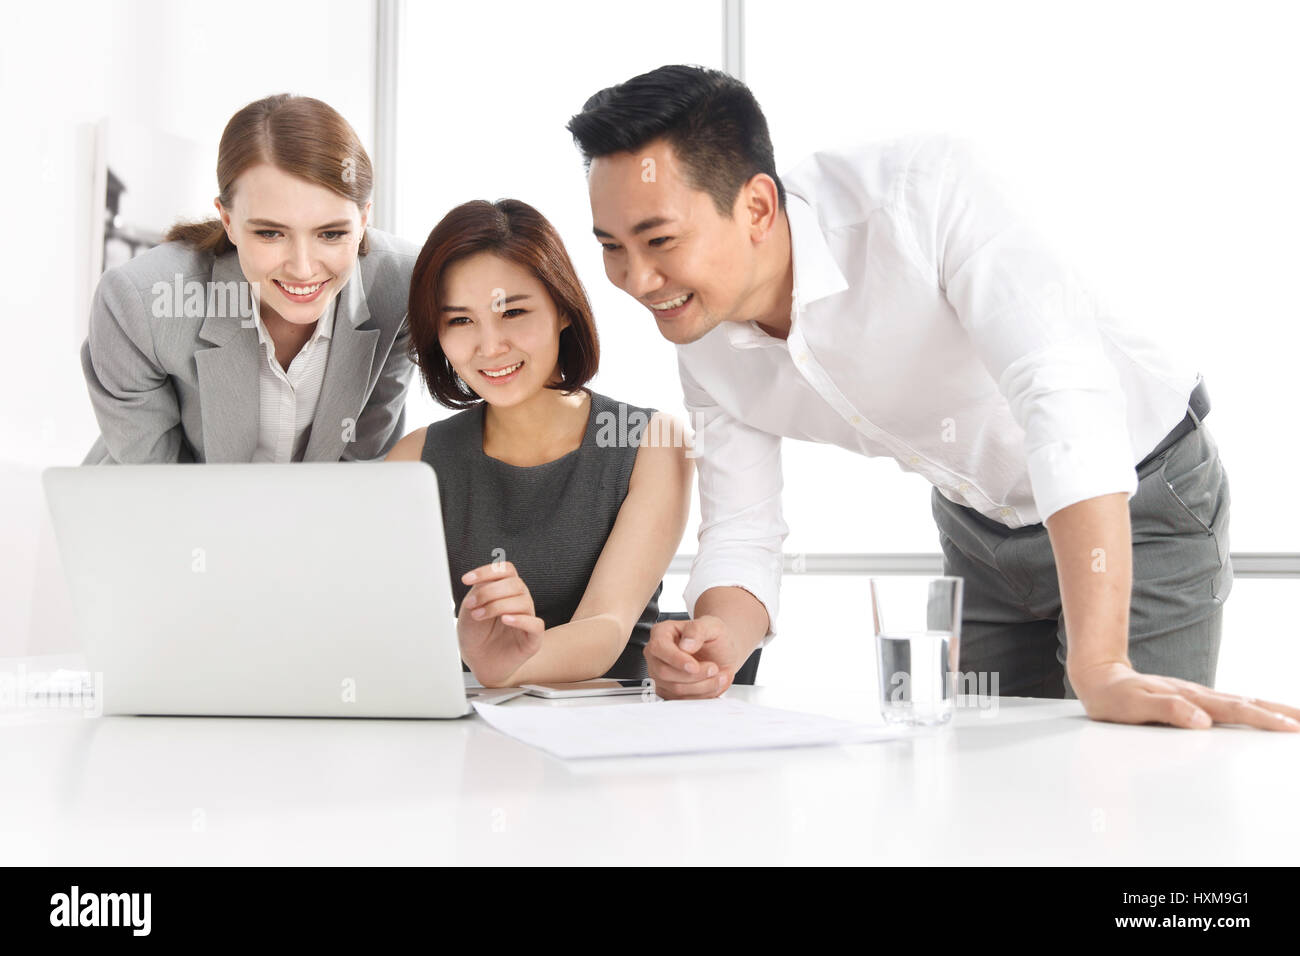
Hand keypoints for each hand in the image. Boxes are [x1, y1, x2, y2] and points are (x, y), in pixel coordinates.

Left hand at [457, 561, 544, 686]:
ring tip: (479, 616)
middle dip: (489, 592)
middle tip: (472, 605)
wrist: (479, 662)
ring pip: (523, 601)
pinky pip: (535, 624)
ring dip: (497, 606)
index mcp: (506, 590)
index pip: (506, 570)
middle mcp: (519, 601)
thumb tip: (485, 578)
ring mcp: (528, 618)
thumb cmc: (477, 635)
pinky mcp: (533, 638)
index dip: (487, 571)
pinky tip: (505, 620)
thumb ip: (479, 591)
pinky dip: (520, 620)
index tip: (466, 579)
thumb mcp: (471, 608)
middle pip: (515, 584)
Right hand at [644, 615, 739, 698]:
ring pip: (675, 689)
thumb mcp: (712, 626)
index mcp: (662, 633)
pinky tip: (713, 683)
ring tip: (718, 675)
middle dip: (694, 675)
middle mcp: (656, 655)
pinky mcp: (668, 691)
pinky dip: (702, 695)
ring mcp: (660, 675)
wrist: (721, 653)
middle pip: (664, 672)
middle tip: (713, 668)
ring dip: (702, 686)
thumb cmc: (713, 637)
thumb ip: (698, 630)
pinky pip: (682, 700)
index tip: (694, 666)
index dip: (676, 659)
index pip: (659, 648)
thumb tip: (685, 645)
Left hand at [1070, 662, 1299, 731]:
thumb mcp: (1136, 706)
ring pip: (1243, 703)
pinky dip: (1253, 709)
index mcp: (1190, 699)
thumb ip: (1168, 711)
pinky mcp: (1193, 700)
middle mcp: (1198, 696)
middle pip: (1248, 704)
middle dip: (1280, 714)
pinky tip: (1262, 714)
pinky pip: (1231, 706)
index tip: (1289, 727)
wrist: (1099, 676)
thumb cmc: (1115, 696)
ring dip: (1272, 710)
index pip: (1234, 711)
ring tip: (1297, 719)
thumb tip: (1202, 721)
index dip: (1263, 719)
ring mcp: (1197, 696)